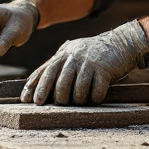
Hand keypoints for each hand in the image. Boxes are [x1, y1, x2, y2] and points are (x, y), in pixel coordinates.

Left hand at [22, 21, 148, 104]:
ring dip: (79, 101)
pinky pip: (95, 93)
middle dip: (59, 99)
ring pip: (77, 92)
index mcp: (63, 55)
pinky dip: (94, 99)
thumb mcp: (72, 53)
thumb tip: (32, 83)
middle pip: (60, 85)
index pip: (44, 72)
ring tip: (81, 100)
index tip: (28, 101)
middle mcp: (74, 58)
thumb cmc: (92, 53)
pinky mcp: (104, 71)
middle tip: (62, 104)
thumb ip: (55, 65)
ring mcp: (89, 64)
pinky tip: (96, 97)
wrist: (121, 43)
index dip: (35, 87)